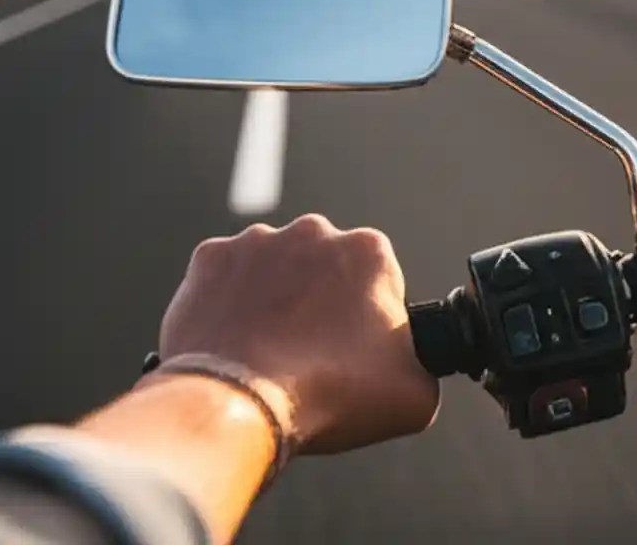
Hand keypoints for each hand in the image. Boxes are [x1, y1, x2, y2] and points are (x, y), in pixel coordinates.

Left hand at [158, 214, 438, 454]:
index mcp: (370, 251)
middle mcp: (314, 231)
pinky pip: (227, 280)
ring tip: (270, 352)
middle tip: (315, 354)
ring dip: (277, 300)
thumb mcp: (415, 395)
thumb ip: (427, 367)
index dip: (373, 321)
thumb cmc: (332, 395)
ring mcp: (256, 241)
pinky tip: (236, 342)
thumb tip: (414, 366)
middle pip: (327, 269)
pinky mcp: (209, 260)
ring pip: (276, 270)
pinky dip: (230, 305)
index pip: (380, 281)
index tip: (357, 352)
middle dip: (323, 302)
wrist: (239, 405)